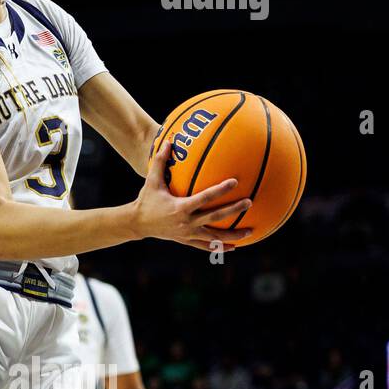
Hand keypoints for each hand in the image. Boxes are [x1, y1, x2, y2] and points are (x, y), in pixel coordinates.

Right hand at [132, 145, 252, 249]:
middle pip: (214, 217)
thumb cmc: (146, 200)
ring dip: (233, 235)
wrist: (137, 223)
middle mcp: (186, 222)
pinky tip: (235, 246)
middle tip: (249, 202)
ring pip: (214, 237)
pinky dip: (220, 247)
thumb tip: (169, 141)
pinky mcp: (186, 240)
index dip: (220, 190)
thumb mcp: (151, 181)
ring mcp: (187, 233)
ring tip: (250, 231)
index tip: (235, 182)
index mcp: (180, 207)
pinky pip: (206, 246)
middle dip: (233, 210)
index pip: (204, 198)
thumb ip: (159, 161)